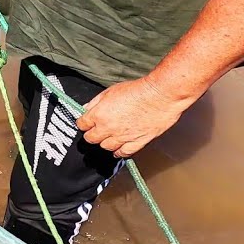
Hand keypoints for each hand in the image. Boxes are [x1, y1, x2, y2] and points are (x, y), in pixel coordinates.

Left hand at [76, 77, 193, 157]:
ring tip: (109, 137)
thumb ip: (95, 102)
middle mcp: (109, 128)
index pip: (82, 124)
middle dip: (92, 134)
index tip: (86, 122)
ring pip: (106, 147)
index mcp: (99, 114)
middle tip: (96, 129)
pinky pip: (124, 153)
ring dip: (106, 142)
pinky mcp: (138, 143)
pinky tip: (119, 149)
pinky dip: (120, 152)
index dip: (84, 122)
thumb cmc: (138, 90)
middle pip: (91, 139)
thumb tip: (86, 108)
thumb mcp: (110, 91)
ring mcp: (123, 137)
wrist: (160, 95)